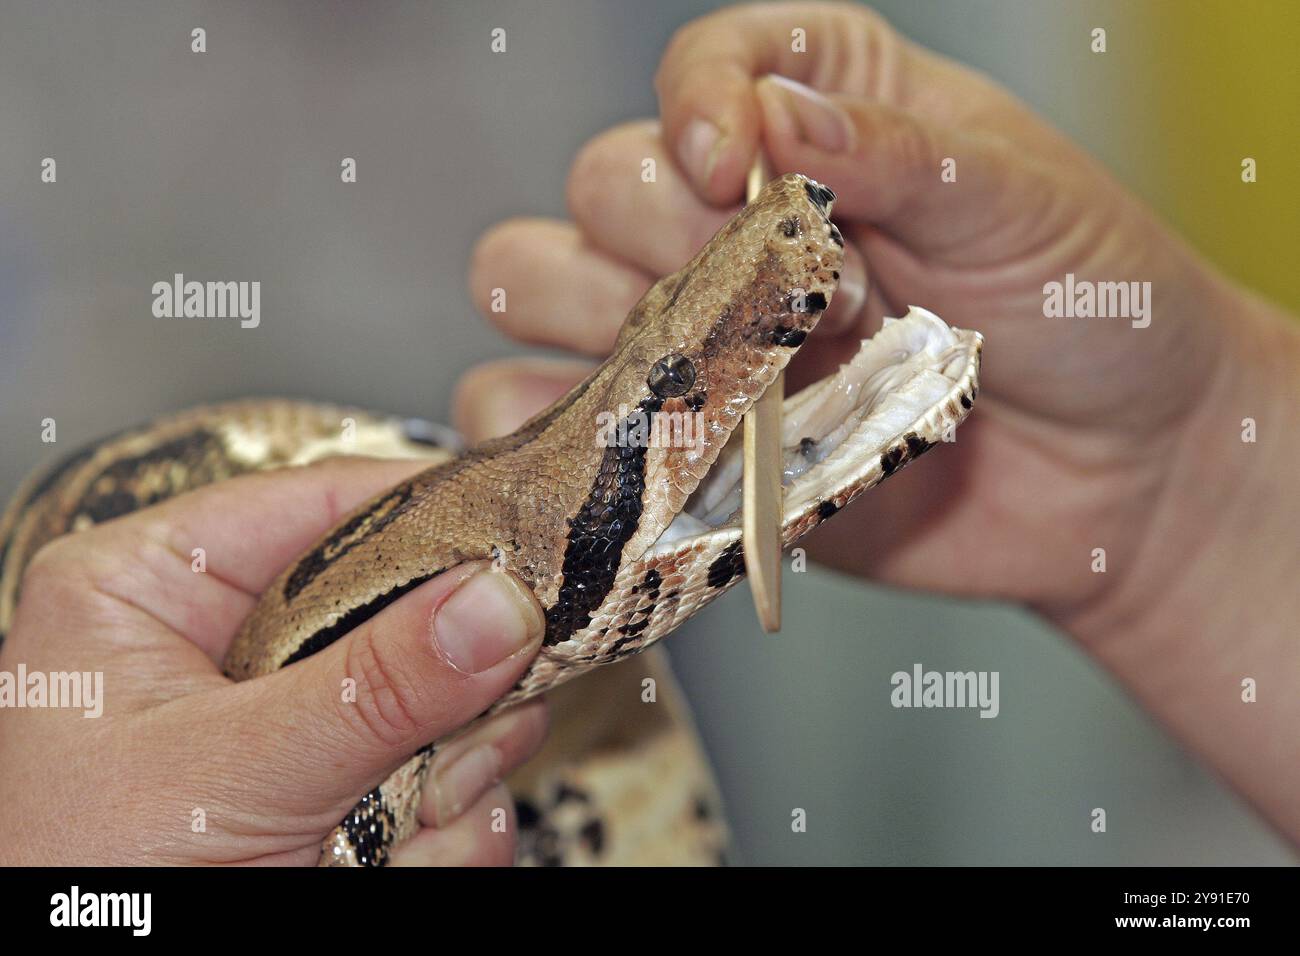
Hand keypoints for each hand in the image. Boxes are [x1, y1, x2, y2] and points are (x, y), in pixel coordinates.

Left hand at [0, 457, 547, 864]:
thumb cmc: (90, 884)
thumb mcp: (228, 772)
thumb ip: (372, 685)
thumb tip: (498, 602)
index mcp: (156, 587)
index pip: (322, 498)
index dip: (431, 512)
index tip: (526, 539)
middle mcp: (232, 645)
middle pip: (406, 609)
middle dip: (445, 690)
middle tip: (453, 737)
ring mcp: (295, 726)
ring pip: (446, 706)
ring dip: (448, 780)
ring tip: (392, 832)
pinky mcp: (338, 794)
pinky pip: (446, 783)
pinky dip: (443, 834)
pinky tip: (392, 860)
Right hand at [462, 3, 1299, 842]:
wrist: (1120, 478)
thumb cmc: (1097, 312)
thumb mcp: (1020, 204)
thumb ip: (891, 154)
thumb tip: (770, 113)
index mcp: (829, 117)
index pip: (706, 70)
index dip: (698, 108)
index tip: (732, 170)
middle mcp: (742, 218)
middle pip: (605, 184)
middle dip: (669, 239)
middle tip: (797, 305)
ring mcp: (706, 332)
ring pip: (541, 283)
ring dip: (594, 319)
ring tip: (722, 374)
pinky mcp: (689, 439)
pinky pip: (547, 417)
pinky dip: (547, 426)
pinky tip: (616, 441)